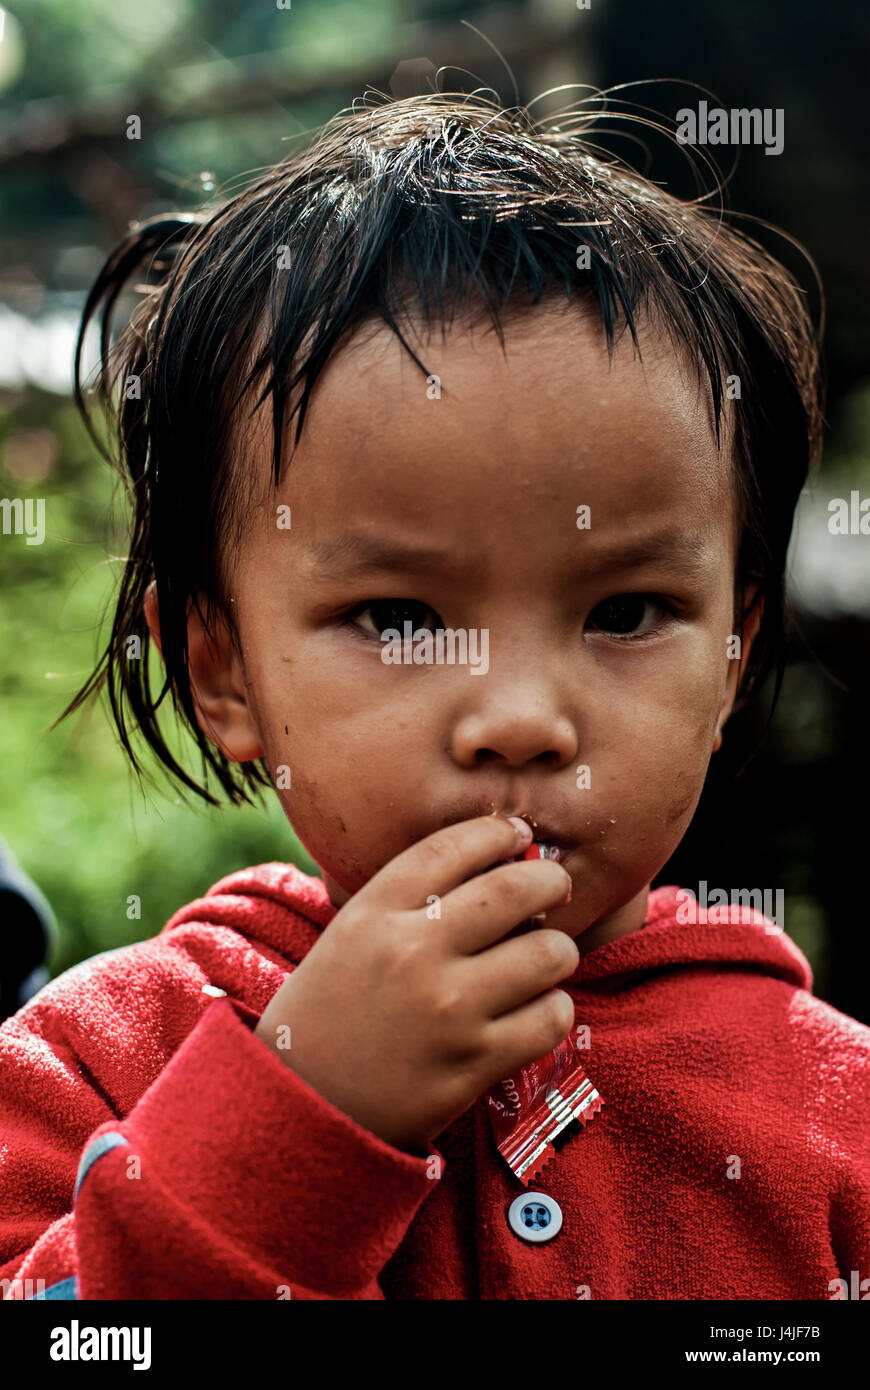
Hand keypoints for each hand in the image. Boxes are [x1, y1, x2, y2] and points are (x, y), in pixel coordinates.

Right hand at [254, 814, 576, 1152]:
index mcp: (373, 913)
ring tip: (544, 959)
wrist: (302, 1107)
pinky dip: (554, 1009)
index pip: (452, 846)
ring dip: (557, 951)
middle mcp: (412, 952)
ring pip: (548, 954)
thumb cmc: (330, 1012)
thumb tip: (497, 861)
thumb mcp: (350, 935)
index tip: (518, 834)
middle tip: (554, 888)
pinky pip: (550, 1019)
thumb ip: (409, 898)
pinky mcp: (473, 1064)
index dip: (498, 832)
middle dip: (551, 880)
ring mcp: (446, 1010)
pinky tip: (535, 1009)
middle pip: (515, 889)